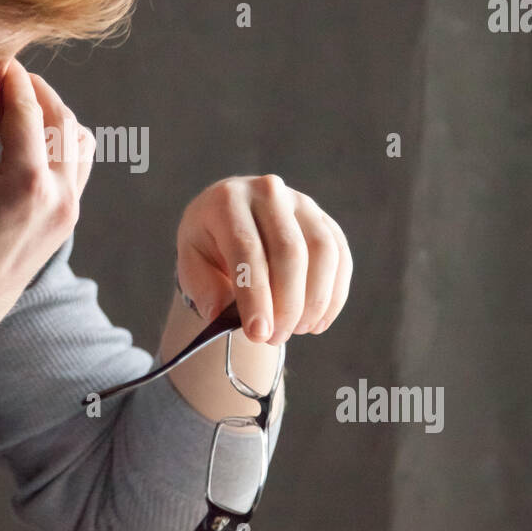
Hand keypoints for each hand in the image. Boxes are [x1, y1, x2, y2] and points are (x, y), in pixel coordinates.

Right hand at [0, 58, 95, 342]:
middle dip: (34, 90)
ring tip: (15, 105)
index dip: (9, 76)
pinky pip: (78, 167)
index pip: (27, 108)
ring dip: (52, 114)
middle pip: (61, 117)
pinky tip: (28, 139)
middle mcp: (60, 195)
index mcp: (26, 182)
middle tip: (2, 75)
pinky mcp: (68, 221)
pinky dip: (60, 142)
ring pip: (77, 140)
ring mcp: (70, 210)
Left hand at [174, 175, 351, 344]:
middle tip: (276, 338)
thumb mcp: (191, 262)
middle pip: (290, 251)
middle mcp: (268, 192)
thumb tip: (222, 315)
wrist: (230, 218)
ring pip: (323, 252)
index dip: (255, 295)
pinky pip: (340, 257)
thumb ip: (203, 287)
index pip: (247, 248)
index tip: (258, 334)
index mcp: (227, 200)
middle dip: (287, 303)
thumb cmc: (209, 245)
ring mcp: (301, 203)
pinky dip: (334, 295)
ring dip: (315, 300)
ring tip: (297, 331)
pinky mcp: (324, 220)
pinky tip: (318, 321)